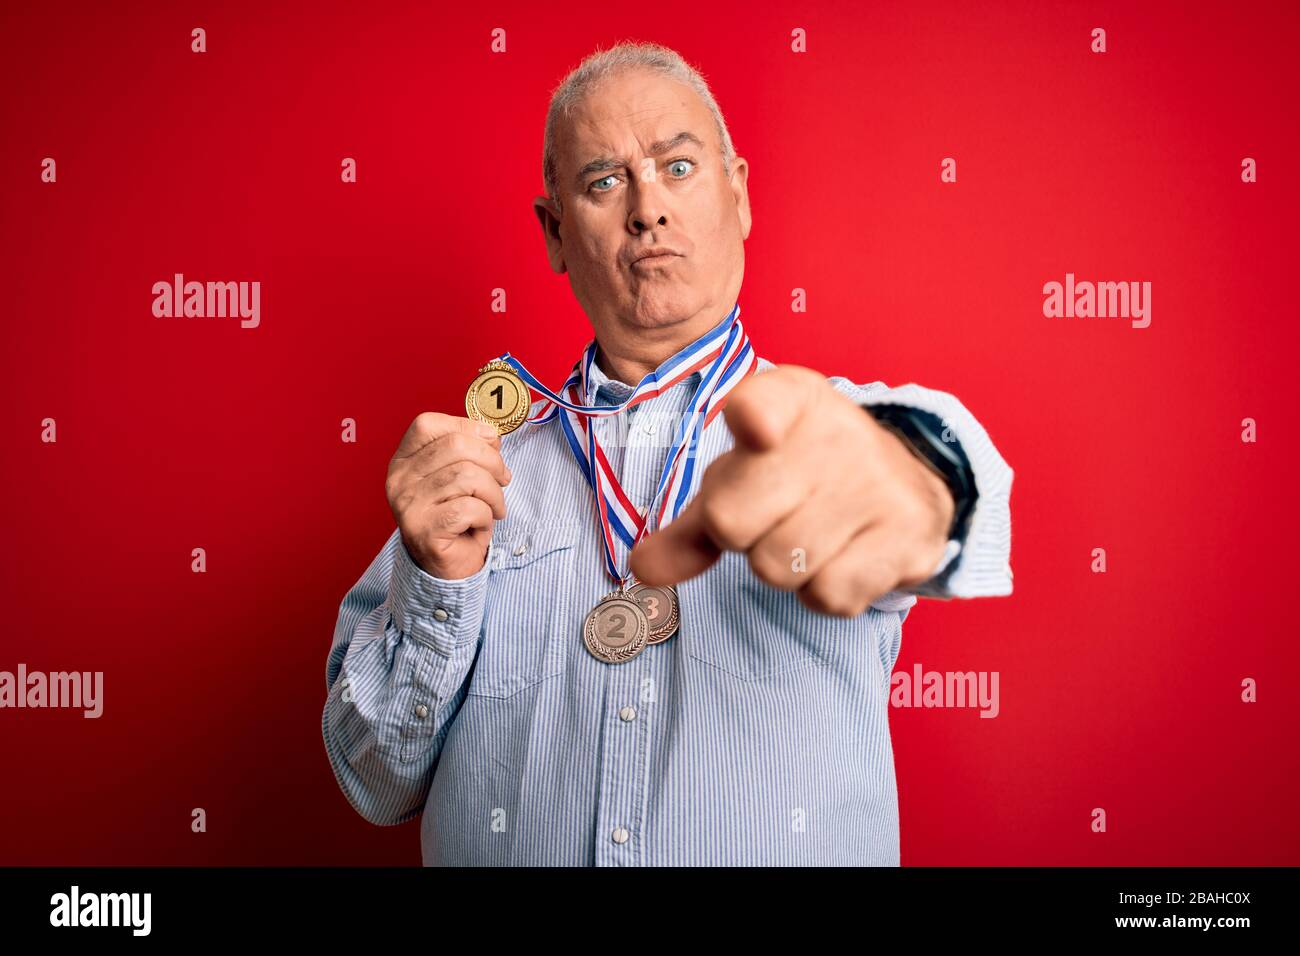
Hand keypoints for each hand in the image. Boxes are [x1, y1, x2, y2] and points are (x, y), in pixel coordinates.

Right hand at [386, 413, 511, 579]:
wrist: (446, 568)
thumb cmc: (456, 519)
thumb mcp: (460, 477)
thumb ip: (469, 451)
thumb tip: (491, 436)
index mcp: (404, 462)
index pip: (427, 424)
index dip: (465, 426)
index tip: (491, 441)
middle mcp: (399, 480)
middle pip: (455, 445)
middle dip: (491, 460)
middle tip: (503, 478)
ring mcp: (408, 506)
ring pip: (467, 476)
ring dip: (493, 493)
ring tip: (494, 507)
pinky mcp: (424, 530)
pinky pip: (469, 508)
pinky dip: (486, 515)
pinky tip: (481, 524)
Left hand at [629, 365, 954, 615]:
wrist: (908, 487)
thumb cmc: (804, 479)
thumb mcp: (744, 480)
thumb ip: (691, 526)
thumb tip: (641, 569)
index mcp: (788, 398)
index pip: (762, 403)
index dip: (755, 418)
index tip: (758, 431)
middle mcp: (836, 431)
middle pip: (731, 521)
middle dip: (739, 536)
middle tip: (773, 515)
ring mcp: (877, 481)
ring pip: (777, 567)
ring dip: (783, 568)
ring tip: (812, 535)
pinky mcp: (907, 532)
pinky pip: (827, 594)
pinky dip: (824, 591)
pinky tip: (843, 556)